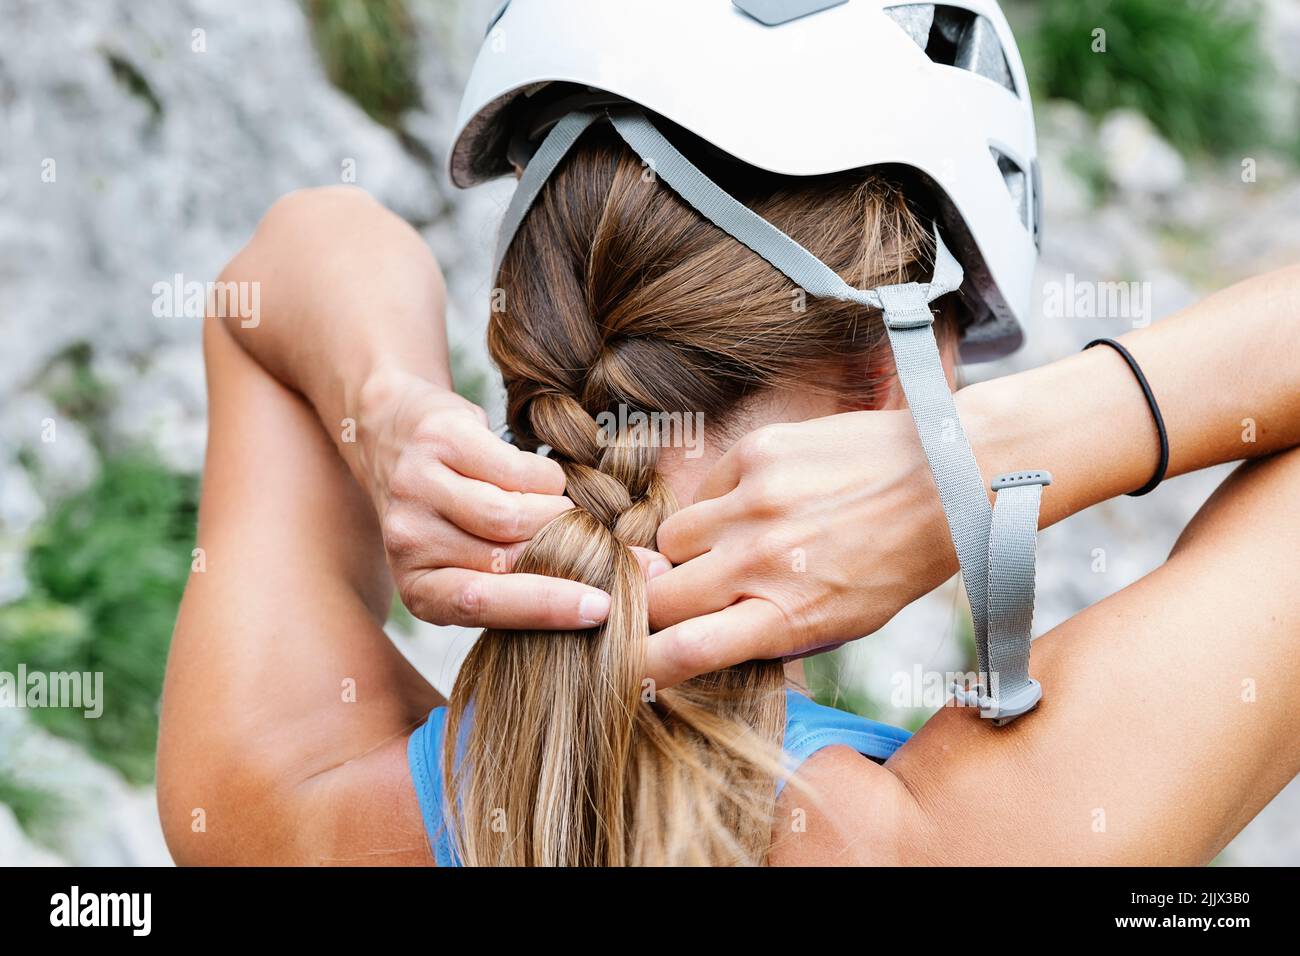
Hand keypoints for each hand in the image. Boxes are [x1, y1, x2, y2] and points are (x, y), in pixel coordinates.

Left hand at [357, 368, 618, 629]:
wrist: (394, 435)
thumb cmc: (450, 515)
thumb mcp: (471, 566)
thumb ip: (518, 589)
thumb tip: (604, 604)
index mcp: (419, 590)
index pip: (480, 604)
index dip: (545, 607)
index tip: (600, 607)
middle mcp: (407, 542)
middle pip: (507, 558)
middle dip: (565, 554)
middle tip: (593, 545)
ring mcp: (417, 488)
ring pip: (512, 515)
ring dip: (554, 513)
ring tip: (558, 510)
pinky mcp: (440, 440)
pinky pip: (516, 470)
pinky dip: (546, 478)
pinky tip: (540, 480)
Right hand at [645, 409, 958, 686]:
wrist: (945, 476)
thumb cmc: (895, 560)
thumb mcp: (842, 621)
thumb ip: (770, 632)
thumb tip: (700, 638)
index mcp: (789, 616)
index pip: (686, 650)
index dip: (645, 663)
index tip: (635, 663)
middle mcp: (764, 561)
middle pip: (659, 596)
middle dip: (659, 604)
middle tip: (680, 597)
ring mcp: (756, 503)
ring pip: (669, 540)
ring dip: (686, 552)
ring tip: (731, 545)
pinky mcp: (757, 453)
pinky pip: (704, 491)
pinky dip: (719, 505)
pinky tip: (760, 503)